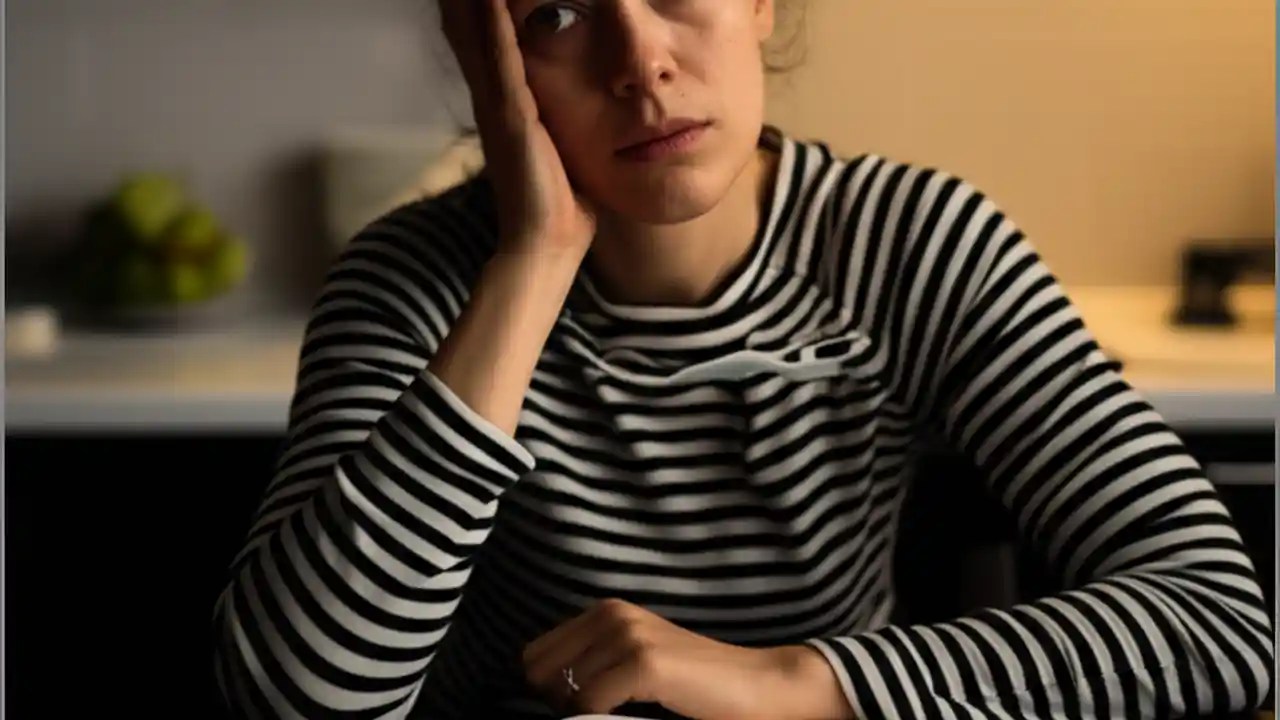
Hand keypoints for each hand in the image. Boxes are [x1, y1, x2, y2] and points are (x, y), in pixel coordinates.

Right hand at [438, 0, 595, 256]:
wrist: (545, 244)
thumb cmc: (558, 202)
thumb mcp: (556, 147)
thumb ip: (554, 121)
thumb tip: (574, 110)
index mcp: (499, 104)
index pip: (479, 41)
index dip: (473, 7)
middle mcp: (490, 98)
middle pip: (465, 29)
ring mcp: (496, 106)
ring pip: (476, 35)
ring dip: (471, 1)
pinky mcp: (511, 116)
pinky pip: (501, 58)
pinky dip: (495, 24)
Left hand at [522, 598, 853, 719]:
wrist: (758, 688)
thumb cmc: (695, 686)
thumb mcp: (634, 662)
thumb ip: (593, 664)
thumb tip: (539, 689)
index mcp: (605, 611)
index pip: (533, 655)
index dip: (551, 689)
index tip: (585, 705)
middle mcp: (611, 614)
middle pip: (537, 671)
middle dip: (560, 700)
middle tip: (604, 711)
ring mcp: (627, 634)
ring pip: (562, 690)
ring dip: (583, 712)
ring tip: (627, 712)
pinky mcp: (644, 662)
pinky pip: (590, 702)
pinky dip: (603, 718)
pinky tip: (640, 713)